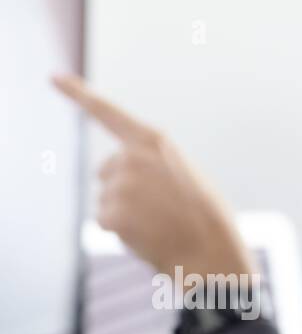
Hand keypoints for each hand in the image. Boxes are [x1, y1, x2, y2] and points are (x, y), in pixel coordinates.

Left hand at [52, 75, 254, 280]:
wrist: (215, 256)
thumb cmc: (208, 222)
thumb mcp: (188, 177)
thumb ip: (155, 167)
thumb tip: (124, 183)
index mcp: (154, 142)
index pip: (107, 112)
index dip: (77, 93)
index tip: (54, 77)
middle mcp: (132, 157)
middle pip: (107, 173)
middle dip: (124, 191)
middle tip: (162, 212)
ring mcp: (121, 185)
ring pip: (107, 200)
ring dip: (127, 215)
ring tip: (161, 227)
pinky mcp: (113, 213)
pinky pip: (105, 222)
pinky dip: (123, 234)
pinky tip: (150, 237)